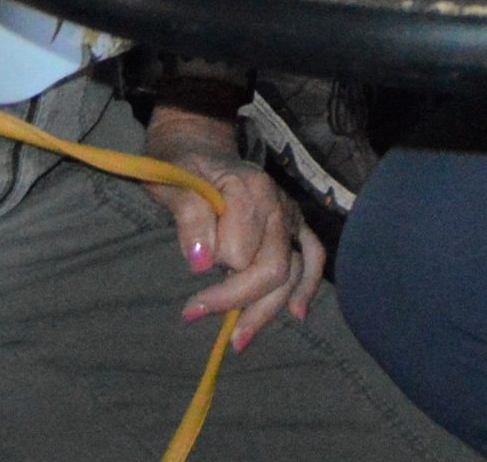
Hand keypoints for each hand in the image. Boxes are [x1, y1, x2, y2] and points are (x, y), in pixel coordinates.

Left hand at [149, 104, 321, 351]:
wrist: (197, 145)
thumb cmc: (181, 167)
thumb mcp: (172, 183)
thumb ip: (189, 217)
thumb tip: (202, 264)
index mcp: (248, 188)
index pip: (242, 254)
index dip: (217, 286)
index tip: (188, 307)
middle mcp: (276, 202)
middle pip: (273, 267)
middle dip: (239, 301)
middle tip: (201, 320)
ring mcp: (287, 214)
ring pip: (293, 270)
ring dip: (268, 309)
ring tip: (239, 340)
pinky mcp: (293, 224)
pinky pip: (313, 255)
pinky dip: (308, 284)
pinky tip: (297, 313)